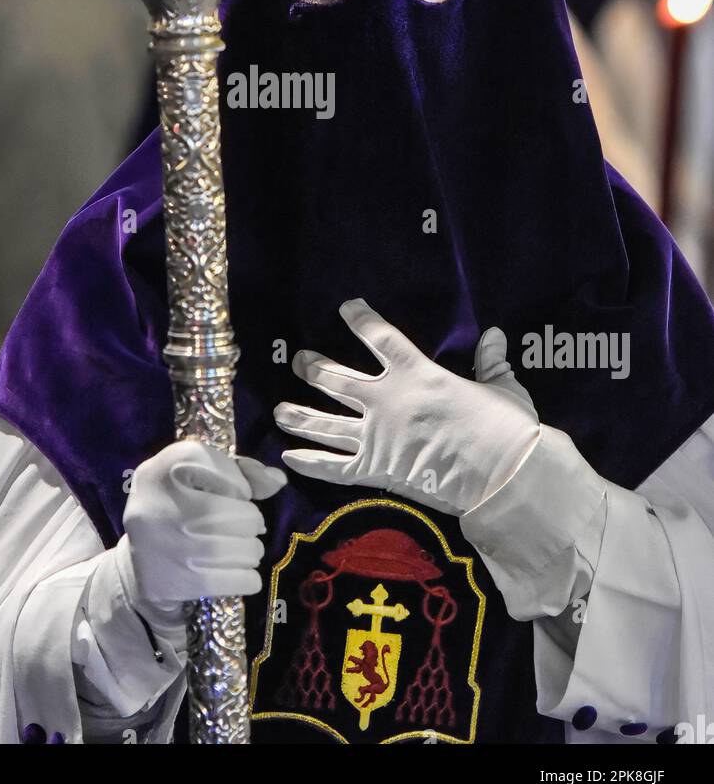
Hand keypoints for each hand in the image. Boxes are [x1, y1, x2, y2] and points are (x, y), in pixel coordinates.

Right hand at [123, 440, 285, 610]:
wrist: (138, 559)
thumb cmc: (175, 505)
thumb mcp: (198, 472)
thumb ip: (241, 470)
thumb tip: (278, 480)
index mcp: (169, 467)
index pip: (234, 473)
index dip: (240, 486)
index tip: (227, 494)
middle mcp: (168, 504)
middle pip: (245, 516)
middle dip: (251, 522)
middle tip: (237, 526)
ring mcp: (175, 547)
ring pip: (247, 550)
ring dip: (250, 549)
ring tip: (236, 547)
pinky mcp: (182, 582)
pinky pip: (243, 580)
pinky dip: (248, 576)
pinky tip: (233, 570)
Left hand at [274, 299, 538, 516]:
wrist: (502, 475)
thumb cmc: (506, 428)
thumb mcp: (502, 388)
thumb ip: (491, 363)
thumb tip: (495, 336)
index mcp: (417, 372)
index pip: (379, 336)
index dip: (360, 319)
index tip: (347, 308)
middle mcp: (387, 399)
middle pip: (336, 379)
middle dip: (313, 368)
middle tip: (299, 360)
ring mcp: (377, 435)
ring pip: (325, 422)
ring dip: (299, 415)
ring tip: (278, 409)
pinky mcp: (376, 469)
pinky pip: (333, 467)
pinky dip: (309, 462)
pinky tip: (288, 457)